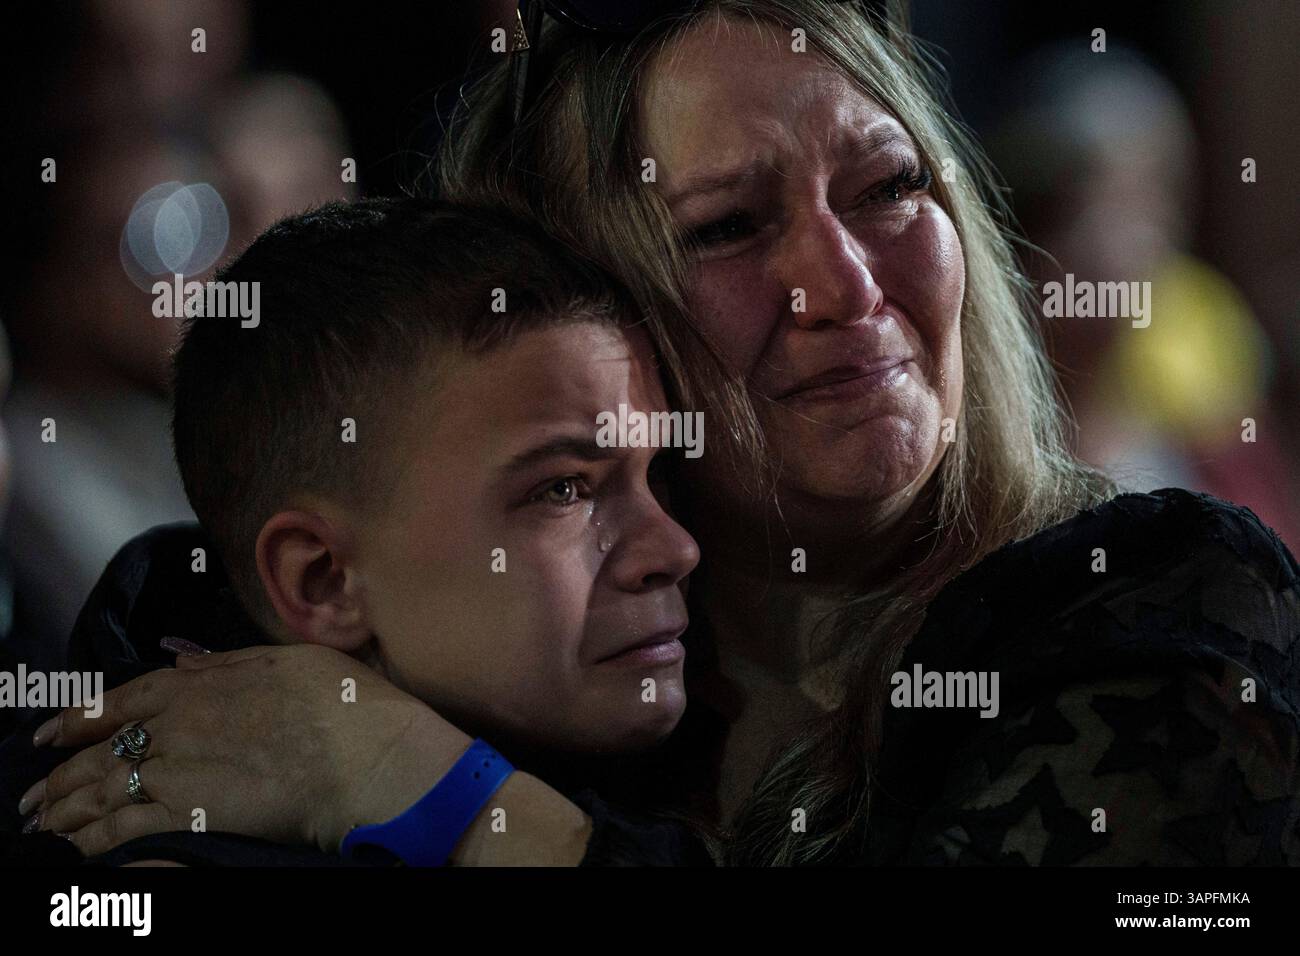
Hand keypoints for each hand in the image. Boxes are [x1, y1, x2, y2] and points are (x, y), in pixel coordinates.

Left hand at [25, 644, 472, 856]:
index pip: (122, 700)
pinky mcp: (189, 815)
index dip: (80, 718)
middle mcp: (178, 724)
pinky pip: (121, 830)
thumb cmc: (345, 703)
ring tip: (43, 822)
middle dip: (61, 774)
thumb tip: (185, 660)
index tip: (51, 732)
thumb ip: (230, 661)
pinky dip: (90, 840)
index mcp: (202, 682)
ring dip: (66, 808)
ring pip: (102, 790)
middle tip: (34, 794)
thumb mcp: (290, 659)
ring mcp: (179, 770)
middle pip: (101, 751)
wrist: (369, 755)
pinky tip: (76, 848)